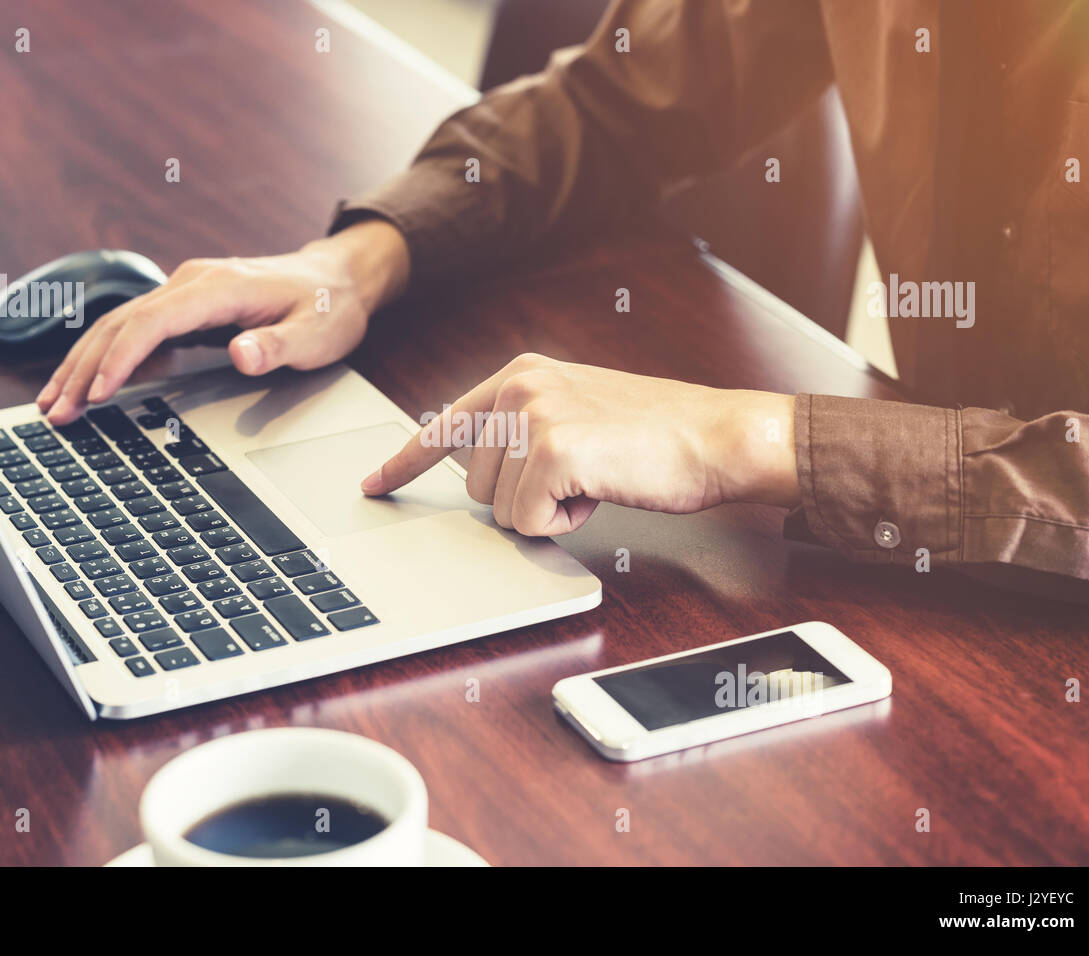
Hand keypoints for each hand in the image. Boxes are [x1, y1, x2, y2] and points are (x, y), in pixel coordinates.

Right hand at [36, 219, 409, 423]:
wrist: (336, 280)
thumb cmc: (327, 308)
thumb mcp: (315, 333)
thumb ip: (277, 345)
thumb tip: (242, 354)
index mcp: (218, 287)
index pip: (152, 321)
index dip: (122, 358)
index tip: (98, 394)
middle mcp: (191, 283)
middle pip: (121, 323)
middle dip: (83, 368)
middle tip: (55, 413)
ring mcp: (184, 293)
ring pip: (118, 326)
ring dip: (83, 365)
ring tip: (54, 405)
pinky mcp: (184, 309)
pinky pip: (133, 332)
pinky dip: (105, 359)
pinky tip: (86, 387)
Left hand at [361, 353, 799, 535]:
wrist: (715, 436)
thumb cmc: (654, 437)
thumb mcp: (577, 414)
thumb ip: (524, 430)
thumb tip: (483, 472)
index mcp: (521, 376)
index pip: (446, 425)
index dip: (405, 463)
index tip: (373, 485)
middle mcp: (518, 388)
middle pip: (475, 485)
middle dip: (525, 498)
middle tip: (583, 475)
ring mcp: (533, 416)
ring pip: (500, 509)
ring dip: (548, 510)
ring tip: (596, 477)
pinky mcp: (553, 450)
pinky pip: (529, 522)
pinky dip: (565, 523)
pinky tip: (601, 490)